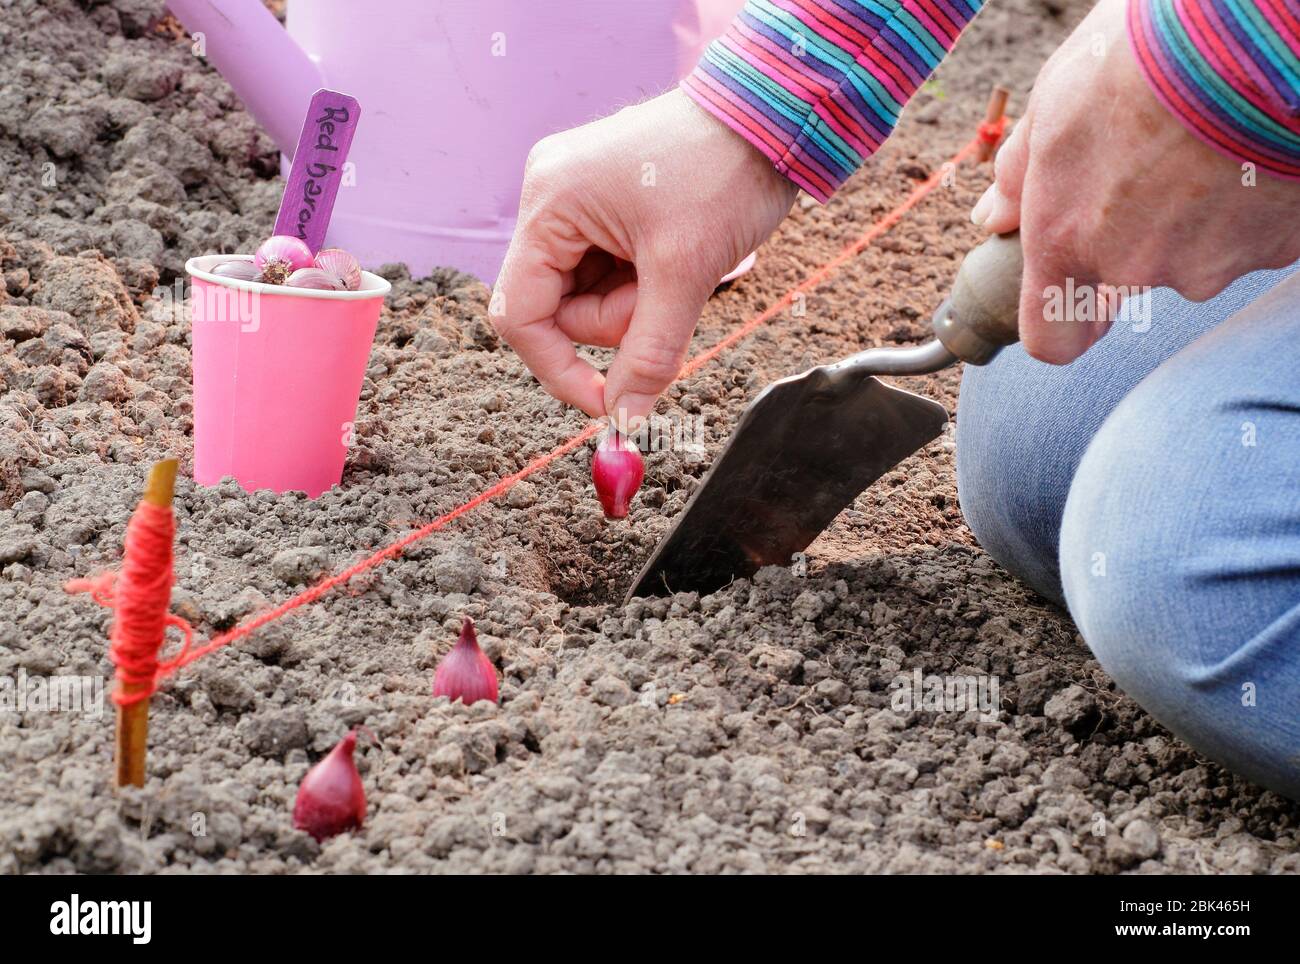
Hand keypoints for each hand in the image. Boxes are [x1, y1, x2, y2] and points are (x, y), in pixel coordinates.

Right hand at [493, 89, 797, 421]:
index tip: (606, 403)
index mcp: (550, 204)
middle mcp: (551, 198)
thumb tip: (624, 418)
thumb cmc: (725, 173)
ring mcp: (577, 200)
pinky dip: (645, 283)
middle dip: (618, 320)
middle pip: (559, 308)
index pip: (520, 314)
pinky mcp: (606, 205)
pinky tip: (678, 256)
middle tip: (671, 296)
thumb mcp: (686, 273)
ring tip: (682, 265)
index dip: (557, 368)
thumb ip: (649, 353)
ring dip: (637, 303)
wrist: (773, 116)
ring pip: (589, 295)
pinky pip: (610, 272)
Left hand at [972, 0, 1299, 363]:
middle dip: (1134, 239)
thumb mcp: (1054, 102)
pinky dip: (1247, 204)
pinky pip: (1252, 237)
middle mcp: (1136, 270)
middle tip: (1150, 169)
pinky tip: (1247, 149)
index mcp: (1067, 242)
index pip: (1053, 337)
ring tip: (1204, 143)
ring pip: (1195, 257)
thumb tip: (993, 215)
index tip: (1070, 299)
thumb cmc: (1145, 58)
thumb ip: (1018, 172)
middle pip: (1127, 282)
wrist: (1254, 42)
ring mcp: (1211, 265)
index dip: (1062, 325)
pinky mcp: (1274, 248)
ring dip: (1194, 217)